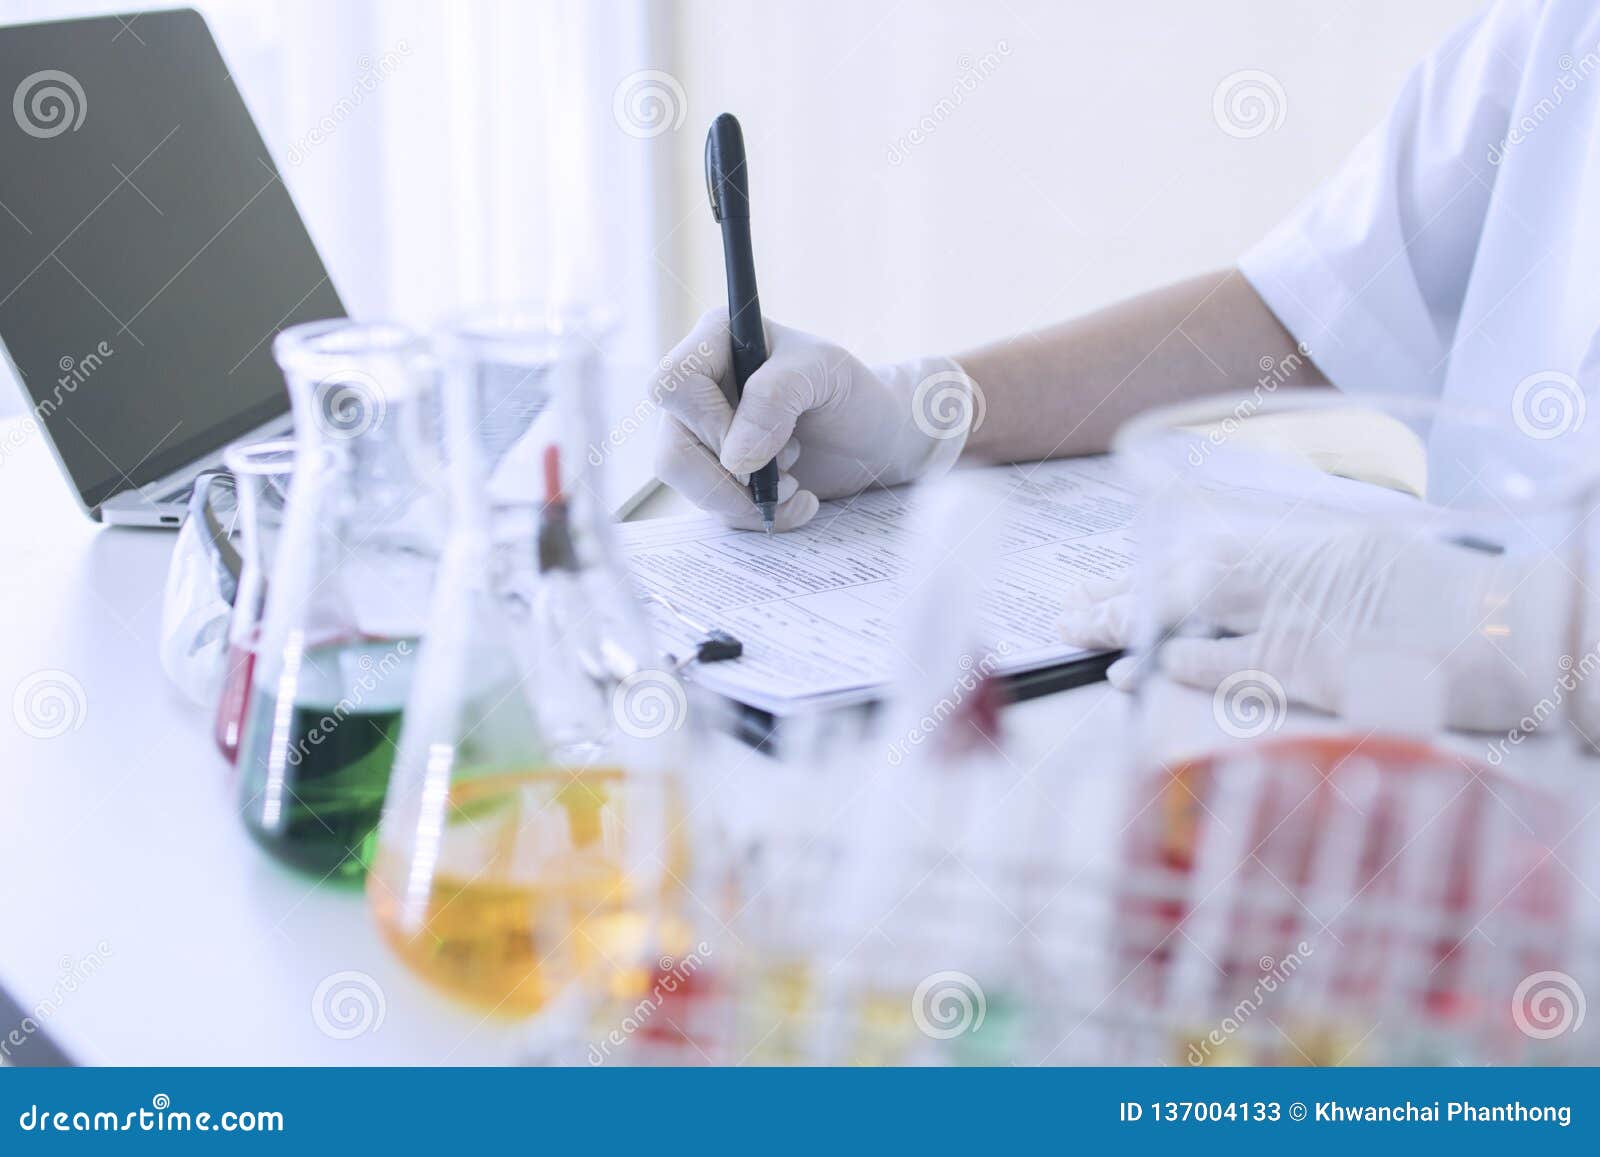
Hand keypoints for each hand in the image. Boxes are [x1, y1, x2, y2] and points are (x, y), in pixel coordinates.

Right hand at [651, 309, 973, 529]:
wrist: (875, 437)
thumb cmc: (851, 392)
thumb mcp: (826, 373)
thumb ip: (777, 396)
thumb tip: (734, 457)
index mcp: (716, 341)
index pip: (674, 385)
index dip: (710, 424)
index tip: (761, 446)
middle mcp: (698, 386)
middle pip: (672, 446)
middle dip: (732, 476)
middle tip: (788, 475)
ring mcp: (700, 432)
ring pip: (684, 482)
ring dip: (743, 499)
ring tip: (795, 486)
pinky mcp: (714, 472)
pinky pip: (713, 507)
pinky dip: (756, 514)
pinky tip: (797, 499)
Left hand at [1058, 528, 1566, 730]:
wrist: (1531, 634)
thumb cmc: (1457, 608)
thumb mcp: (1373, 567)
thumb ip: (1305, 574)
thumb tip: (1238, 590)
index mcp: (1320, 542)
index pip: (1214, 545)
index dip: (1152, 564)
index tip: (1107, 579)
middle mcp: (1310, 570)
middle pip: (1194, 569)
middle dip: (1126, 589)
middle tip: (1070, 609)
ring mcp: (1317, 617)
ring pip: (1203, 606)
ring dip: (1138, 619)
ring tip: (1086, 630)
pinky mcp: (1329, 669)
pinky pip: (1241, 664)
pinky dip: (1189, 665)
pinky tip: (1148, 671)